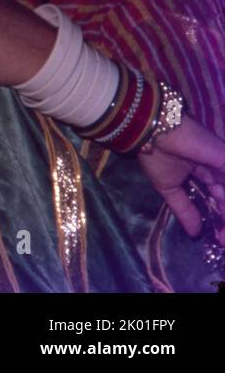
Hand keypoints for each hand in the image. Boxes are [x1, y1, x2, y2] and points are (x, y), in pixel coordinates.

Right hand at [136, 115, 224, 241]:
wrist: (154, 133)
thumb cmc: (156, 157)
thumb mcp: (168, 188)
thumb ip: (184, 209)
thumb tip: (194, 234)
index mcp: (201, 173)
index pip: (217, 198)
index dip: (218, 216)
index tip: (217, 237)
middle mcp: (216, 170)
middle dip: (223, 217)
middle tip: (221, 239)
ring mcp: (223, 166)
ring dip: (224, 211)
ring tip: (222, 233)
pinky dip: (224, 202)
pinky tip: (222, 213)